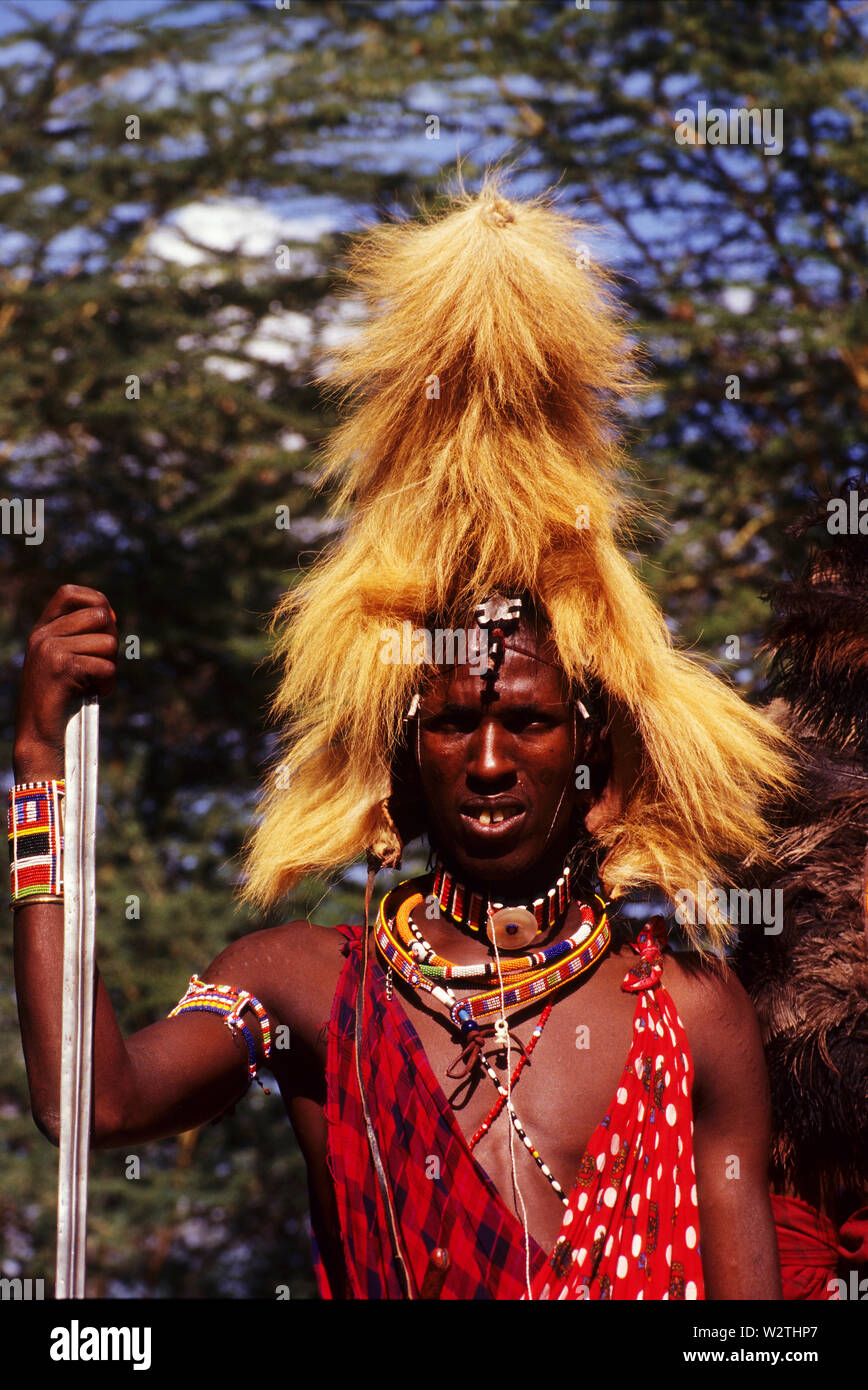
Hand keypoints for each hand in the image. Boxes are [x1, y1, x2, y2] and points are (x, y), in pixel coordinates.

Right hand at [13, 584, 117, 780]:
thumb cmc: (58, 702)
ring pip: (108, 644)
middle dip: (112, 642)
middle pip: (101, 616)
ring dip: (111, 669)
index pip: (70, 592)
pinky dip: (108, 685)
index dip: (97, 601)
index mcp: (42, 630)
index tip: (108, 624)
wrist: (38, 737)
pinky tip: (95, 695)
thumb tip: (112, 617)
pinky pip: (106, 667)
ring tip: (94, 685)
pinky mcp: (61, 668)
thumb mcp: (63, 662)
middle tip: (101, 666)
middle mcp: (43, 634)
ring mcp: (50, 649)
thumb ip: (79, 637)